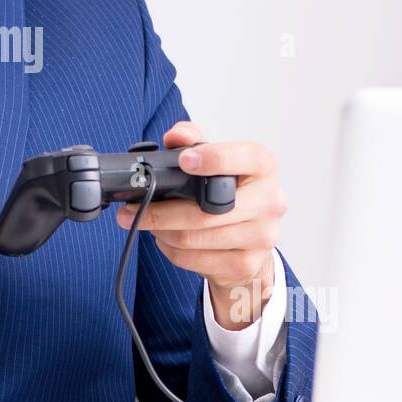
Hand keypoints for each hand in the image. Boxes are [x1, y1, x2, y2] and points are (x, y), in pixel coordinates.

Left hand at [115, 121, 286, 329]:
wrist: (252, 240)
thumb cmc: (232, 193)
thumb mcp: (215, 160)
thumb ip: (193, 141)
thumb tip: (176, 136)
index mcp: (263, 168)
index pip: (247, 158)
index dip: (215, 159)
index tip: (183, 160)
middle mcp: (270, 201)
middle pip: (207, 210)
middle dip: (161, 211)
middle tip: (131, 210)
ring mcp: (262, 236)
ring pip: (195, 237)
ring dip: (161, 231)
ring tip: (148, 224)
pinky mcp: (248, 264)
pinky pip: (196, 259)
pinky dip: (172, 250)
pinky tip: (167, 241)